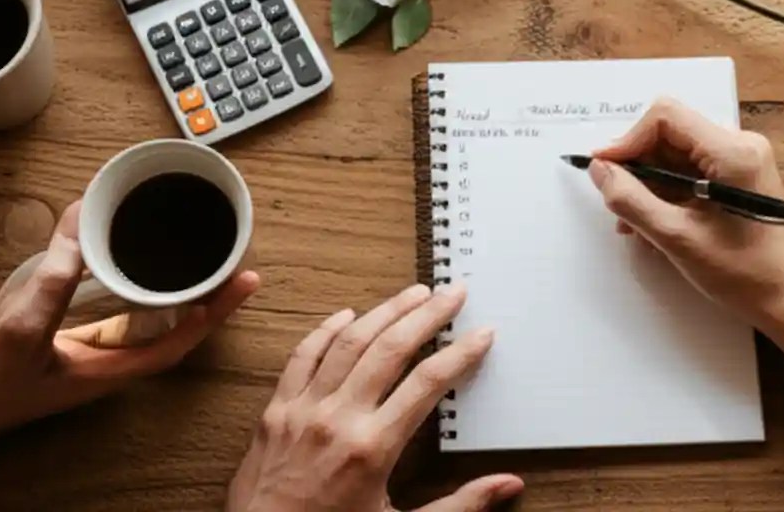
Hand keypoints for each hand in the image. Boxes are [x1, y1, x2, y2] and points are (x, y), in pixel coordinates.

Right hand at [0, 201, 260, 445]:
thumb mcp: (20, 324)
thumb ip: (53, 278)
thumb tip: (80, 225)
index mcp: (107, 370)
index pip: (180, 343)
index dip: (216, 313)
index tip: (246, 284)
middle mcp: (106, 362)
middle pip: (171, 328)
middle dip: (204, 296)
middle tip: (232, 260)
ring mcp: (87, 352)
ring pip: (143, 319)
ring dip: (171, 290)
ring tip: (198, 257)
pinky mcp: (65, 339)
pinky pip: (111, 311)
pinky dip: (129, 286)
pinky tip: (128, 261)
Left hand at [227, 283, 522, 511]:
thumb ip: (460, 504)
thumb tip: (508, 484)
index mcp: (373, 449)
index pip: (428, 383)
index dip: (460, 354)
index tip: (481, 334)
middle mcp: (338, 419)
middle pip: (391, 348)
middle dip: (427, 315)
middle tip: (452, 293)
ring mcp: (303, 410)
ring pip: (348, 342)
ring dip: (384, 311)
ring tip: (413, 293)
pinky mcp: (275, 411)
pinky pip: (302, 356)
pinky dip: (325, 330)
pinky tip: (347, 315)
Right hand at [588, 98, 783, 324]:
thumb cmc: (745, 272)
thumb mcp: (677, 237)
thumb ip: (631, 200)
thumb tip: (600, 171)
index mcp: (732, 152)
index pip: (665, 118)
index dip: (628, 140)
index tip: (604, 169)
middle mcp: (740, 146)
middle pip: (669, 135)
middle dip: (637, 168)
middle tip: (617, 205)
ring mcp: (741, 161)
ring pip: (675, 156)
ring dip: (649, 186)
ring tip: (634, 225)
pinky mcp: (738, 178)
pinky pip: (690, 172)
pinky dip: (667, 194)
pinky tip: (655, 224)